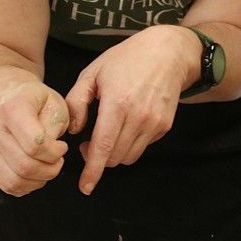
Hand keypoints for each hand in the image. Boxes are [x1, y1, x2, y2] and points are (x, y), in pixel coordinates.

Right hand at [0, 80, 69, 195]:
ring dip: (39, 180)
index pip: (35, 144)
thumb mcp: (55, 103)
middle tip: (58, 159)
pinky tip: (37, 172)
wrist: (9, 98)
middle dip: (50, 169)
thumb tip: (51, 149)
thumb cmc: (37, 102)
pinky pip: (9, 186)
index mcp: (12, 110)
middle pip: (24, 166)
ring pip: (15, 181)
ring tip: (49, 166)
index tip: (62, 146)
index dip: (55, 151)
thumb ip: (55, 125)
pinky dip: (28, 186)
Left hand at [64, 25, 196, 194]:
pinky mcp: (165, 126)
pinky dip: (130, 144)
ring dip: (114, 154)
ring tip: (108, 135)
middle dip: (98, 159)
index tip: (84, 188)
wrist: (167, 52)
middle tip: (88, 143)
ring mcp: (155, 123)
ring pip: (129, 157)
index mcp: (117, 103)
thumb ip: (76, 102)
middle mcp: (139, 117)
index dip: (92, 170)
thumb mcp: (93, 72)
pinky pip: (143, 147)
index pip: (102, 146)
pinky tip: (127, 125)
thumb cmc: (126, 59)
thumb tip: (73, 131)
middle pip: (114, 157)